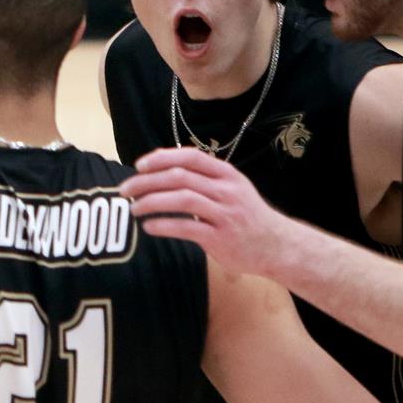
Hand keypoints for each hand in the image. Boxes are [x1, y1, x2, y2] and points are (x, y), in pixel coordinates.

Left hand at [119, 146, 297, 276]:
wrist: (277, 245)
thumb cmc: (247, 216)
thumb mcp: (232, 188)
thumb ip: (204, 178)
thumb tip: (163, 170)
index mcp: (226, 174)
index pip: (190, 157)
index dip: (161, 158)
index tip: (139, 165)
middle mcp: (226, 190)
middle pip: (179, 176)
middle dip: (147, 181)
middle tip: (125, 189)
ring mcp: (225, 213)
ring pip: (181, 199)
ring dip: (151, 202)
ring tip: (134, 208)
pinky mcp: (221, 237)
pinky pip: (186, 227)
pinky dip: (163, 225)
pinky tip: (148, 226)